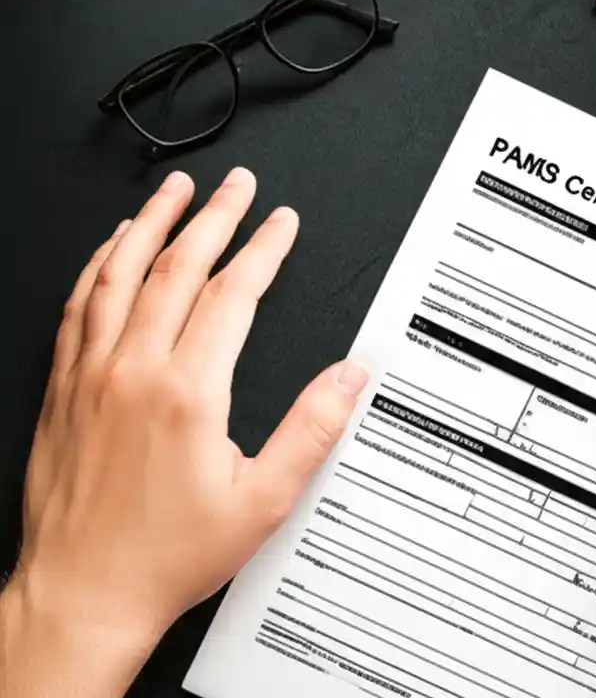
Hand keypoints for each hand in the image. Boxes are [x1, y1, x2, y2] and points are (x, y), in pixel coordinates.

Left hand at [0, 168, 366, 696]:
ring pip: (119, 274)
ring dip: (149, 224)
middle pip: (176, 268)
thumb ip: (312, 431)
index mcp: (188, 392)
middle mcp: (133, 371)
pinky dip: (97, 266)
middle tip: (235, 186)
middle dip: (213, 217)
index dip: (262, 249)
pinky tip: (110, 250)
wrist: (83, 592)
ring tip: (172, 191)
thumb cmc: (165, 555)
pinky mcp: (62, 390)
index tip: (280, 223)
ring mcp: (90, 376)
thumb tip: (350, 378)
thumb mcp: (263, 501)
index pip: (232, 294)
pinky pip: (77, 306)